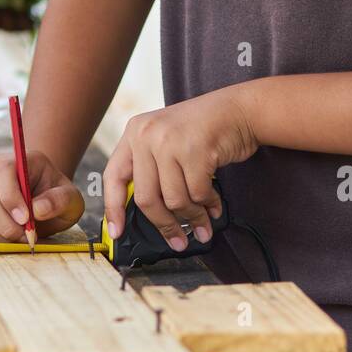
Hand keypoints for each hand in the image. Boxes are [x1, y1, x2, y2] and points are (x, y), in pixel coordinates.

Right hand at [0, 151, 85, 242]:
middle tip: (28, 237)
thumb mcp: (70, 196)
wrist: (45, 201)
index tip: (26, 219)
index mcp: (17, 162)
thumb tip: (38, 210)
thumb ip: (59, 199)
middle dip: (6, 224)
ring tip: (21, 240)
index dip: (11, 197)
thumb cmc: (57, 196)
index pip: (3, 171)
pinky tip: (8, 243)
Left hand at [103, 85, 258, 251]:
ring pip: (174, 200)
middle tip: (177, 241)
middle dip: (164, 225)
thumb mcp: (166, 140)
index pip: (114, 176)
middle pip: (145, 198)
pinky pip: (198, 193)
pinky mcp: (195, 149)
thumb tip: (148, 215)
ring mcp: (170, 141)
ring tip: (204, 223)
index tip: (117, 233)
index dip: (113, 208)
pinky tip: (214, 207)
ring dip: (192, 217)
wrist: (238, 109)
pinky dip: (208, 205)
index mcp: (134, 132)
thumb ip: (152, 169)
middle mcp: (146, 134)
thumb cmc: (203, 131)